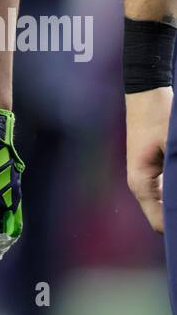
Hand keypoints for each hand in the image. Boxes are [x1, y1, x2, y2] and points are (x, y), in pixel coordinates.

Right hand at [126, 87, 171, 232]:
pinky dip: (176, 196)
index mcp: (142, 183)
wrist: (146, 91)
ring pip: (166, 206)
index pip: (160, 223)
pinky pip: (167, 193)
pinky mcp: (154, 171)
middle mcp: (142, 185)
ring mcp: (147, 179)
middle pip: (164, 218)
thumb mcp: (174, 145)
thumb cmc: (158, 115)